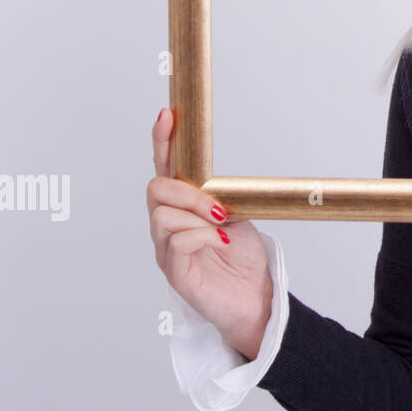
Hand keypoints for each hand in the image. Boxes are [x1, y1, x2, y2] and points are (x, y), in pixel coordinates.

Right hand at [146, 108, 273, 360]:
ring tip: (222, 227)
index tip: (167, 115)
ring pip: (162, 215)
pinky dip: (201, 235)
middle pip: (156, 190)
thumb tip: (216, 183)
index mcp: (183, 208)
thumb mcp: (236, 214)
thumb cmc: (243, 258)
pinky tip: (219, 241)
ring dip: (197, 215)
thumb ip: (219, 196)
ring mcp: (167, 248)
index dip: (162, 142)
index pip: (165, 169)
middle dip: (187, 191)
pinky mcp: (174, 271)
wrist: (255, 295)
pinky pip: (175, 242)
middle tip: (219, 206)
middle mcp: (168, 226)